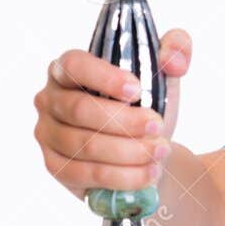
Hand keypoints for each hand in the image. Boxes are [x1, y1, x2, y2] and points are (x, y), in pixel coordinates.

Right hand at [32, 28, 192, 198]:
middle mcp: (50, 99)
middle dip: (125, 121)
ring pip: (85, 145)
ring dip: (128, 151)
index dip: (103, 77)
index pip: (74, 65)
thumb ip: (176, 49)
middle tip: (158, 127)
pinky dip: (121, 176)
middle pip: (80, 110)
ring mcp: (48, 134)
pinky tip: (147, 173)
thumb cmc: (147, 106)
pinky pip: (85, 174)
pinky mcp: (56, 166)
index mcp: (68, 68)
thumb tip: (175, 60)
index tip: (137, 90)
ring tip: (159, 151)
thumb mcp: (165, 75)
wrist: (147, 151)